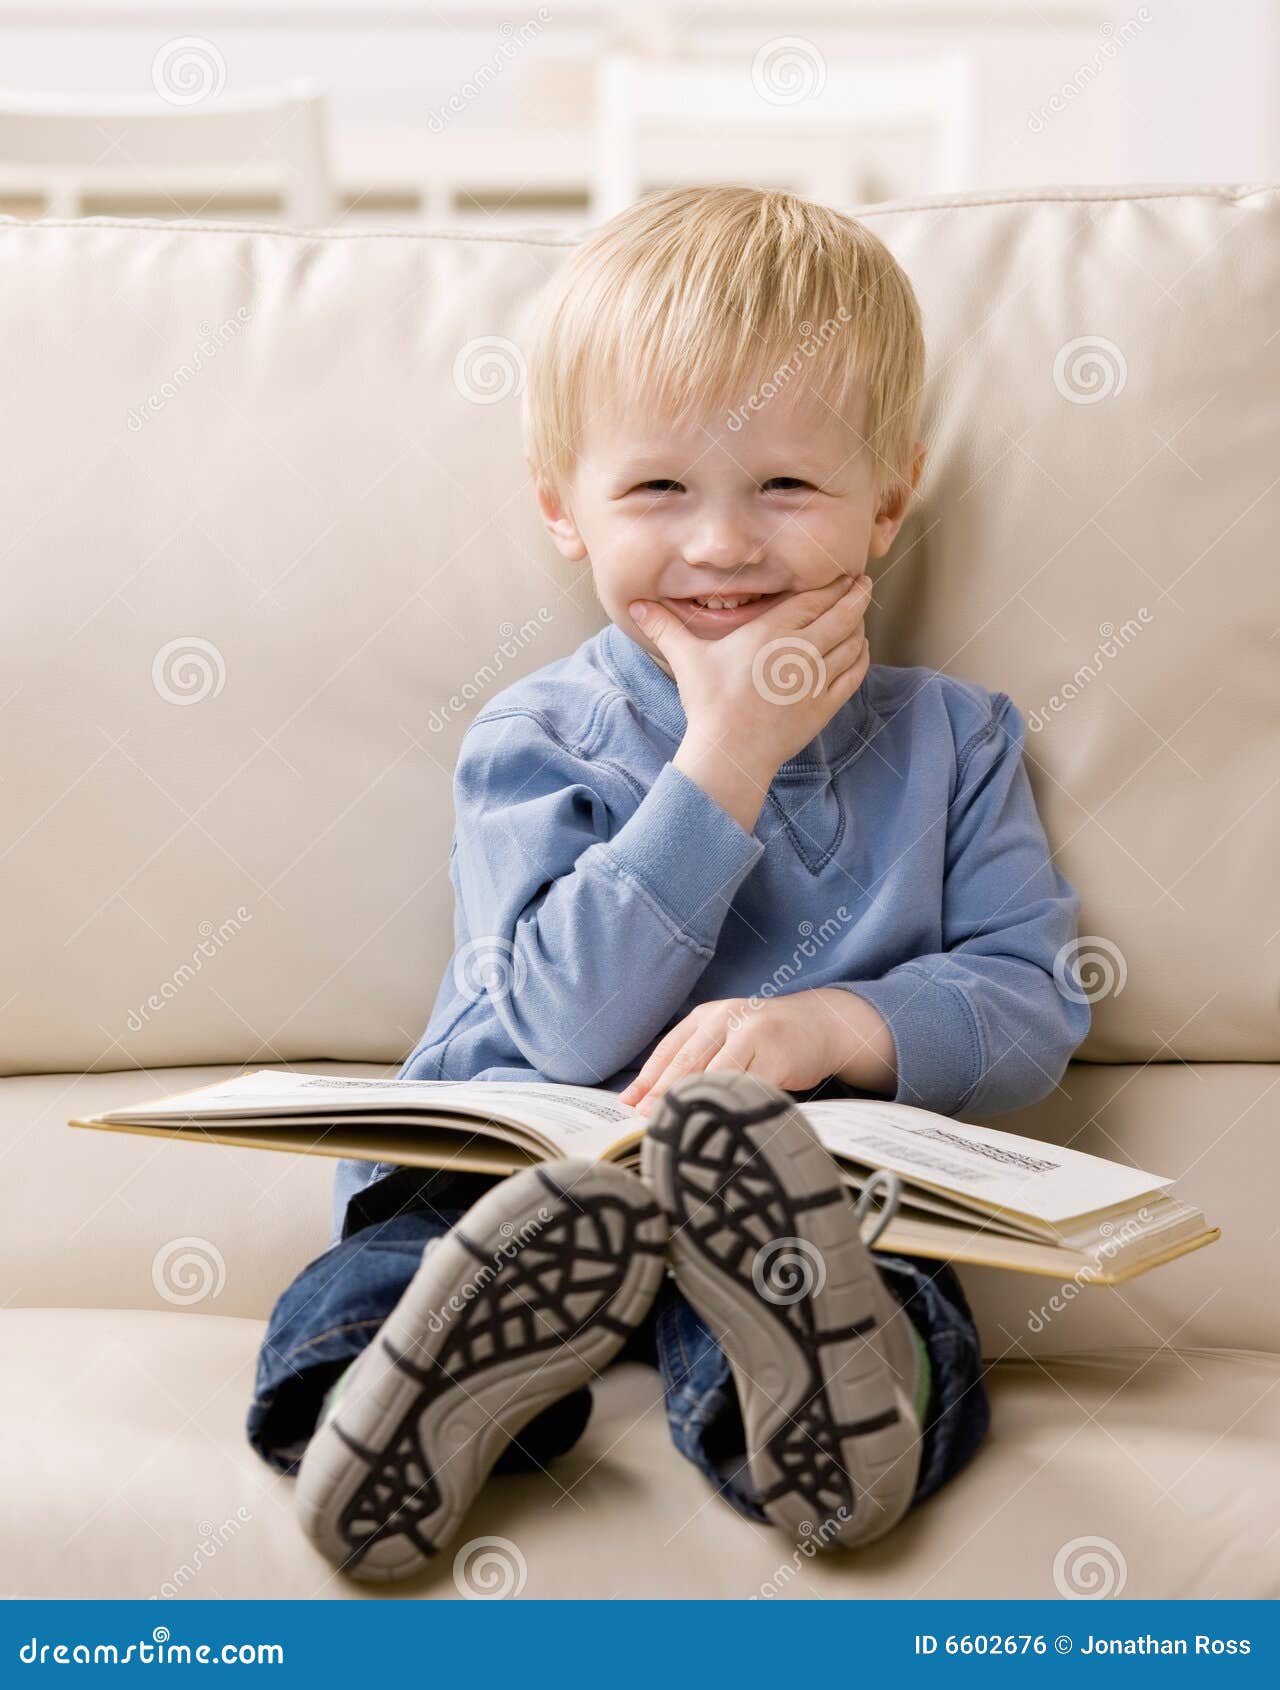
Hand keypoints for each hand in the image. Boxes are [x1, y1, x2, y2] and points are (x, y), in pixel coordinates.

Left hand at [618, 989, 851, 1115]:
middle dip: (664, 1096)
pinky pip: (746, 1091)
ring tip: (676, 1129)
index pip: (669, 1050)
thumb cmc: (766, 1037)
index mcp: (708, 1015)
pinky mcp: (776, 1058)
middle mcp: (727, 1018)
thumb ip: (695, 1058)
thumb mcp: (727, 1035)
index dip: (647, 1080)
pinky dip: (729, 1109)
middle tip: (648, 1122)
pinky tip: (717, 1127)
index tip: (630, 1106)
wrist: (822, 1024)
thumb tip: (648, 1098)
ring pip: (715, 1077)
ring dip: (694, 1105)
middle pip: (687, 1064)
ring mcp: (753, 1036)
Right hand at [629, 574, 873, 783]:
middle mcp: (800, 650)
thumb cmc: (709, 704)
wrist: (730, 752)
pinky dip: (861, 658)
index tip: (844, 572)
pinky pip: (854, 674)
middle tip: (863, 584)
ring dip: (860, 625)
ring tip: (860, 615)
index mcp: (772, 632)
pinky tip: (859, 649)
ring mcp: (816, 679)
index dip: (834, 583)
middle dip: (856, 596)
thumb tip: (636, 605)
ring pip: (852, 642)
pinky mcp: (824, 706)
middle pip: (843, 614)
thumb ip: (665, 627)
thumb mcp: (686, 659)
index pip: (814, 597)